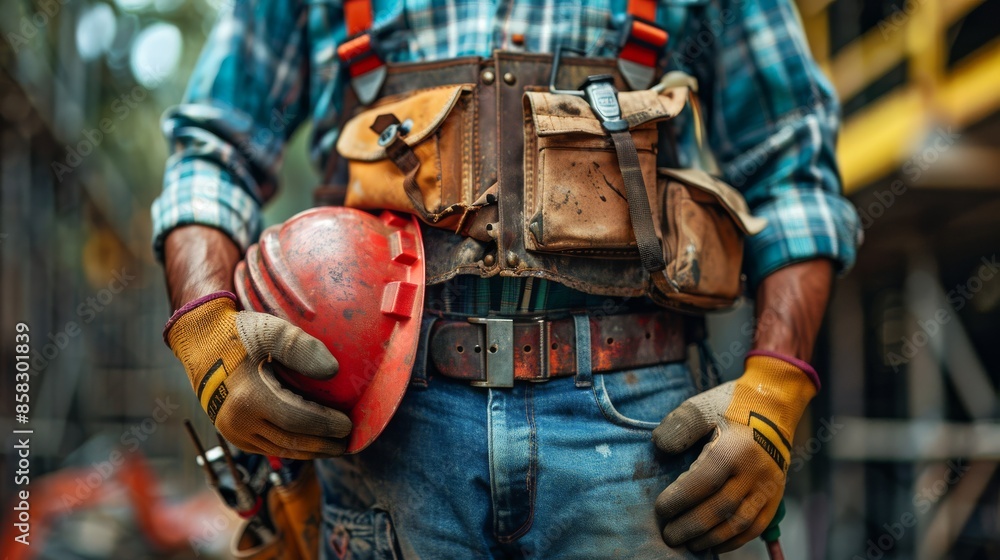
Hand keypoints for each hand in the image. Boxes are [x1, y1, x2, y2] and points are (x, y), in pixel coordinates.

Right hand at [164, 292, 351, 458]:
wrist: (200, 342)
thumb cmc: (239, 334)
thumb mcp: (271, 331)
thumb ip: (302, 347)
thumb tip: (333, 371)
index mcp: (249, 397)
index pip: (298, 420)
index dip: (325, 425)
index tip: (349, 425)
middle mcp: (238, 421)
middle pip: (291, 442)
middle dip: (323, 445)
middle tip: (347, 444)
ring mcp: (233, 431)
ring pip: (279, 449)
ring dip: (309, 451)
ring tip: (334, 447)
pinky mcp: (232, 434)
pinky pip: (267, 448)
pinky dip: (291, 448)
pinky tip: (309, 444)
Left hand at [652, 352, 817, 551]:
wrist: (775, 405)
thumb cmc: (731, 406)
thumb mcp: (702, 406)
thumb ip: (679, 425)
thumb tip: (660, 448)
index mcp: (734, 449)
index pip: (702, 483)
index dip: (679, 501)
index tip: (660, 510)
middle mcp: (754, 471)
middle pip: (719, 509)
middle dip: (690, 526)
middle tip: (668, 535)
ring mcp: (768, 486)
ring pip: (738, 523)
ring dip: (711, 538)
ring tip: (688, 544)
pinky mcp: (776, 495)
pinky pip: (757, 526)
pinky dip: (735, 541)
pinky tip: (715, 545)